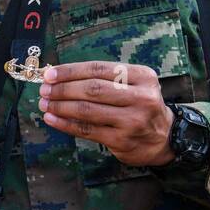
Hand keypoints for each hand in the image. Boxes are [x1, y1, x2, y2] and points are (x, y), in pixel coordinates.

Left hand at [38, 61, 174, 166]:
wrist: (165, 138)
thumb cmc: (140, 105)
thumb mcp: (134, 84)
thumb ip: (104, 78)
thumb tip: (60, 76)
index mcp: (143, 76)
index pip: (99, 69)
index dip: (71, 71)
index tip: (50, 74)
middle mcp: (141, 97)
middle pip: (92, 89)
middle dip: (63, 89)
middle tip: (44, 90)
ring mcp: (132, 121)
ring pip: (88, 110)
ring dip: (60, 106)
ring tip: (45, 104)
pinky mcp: (122, 140)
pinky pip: (87, 130)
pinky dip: (65, 124)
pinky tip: (52, 119)